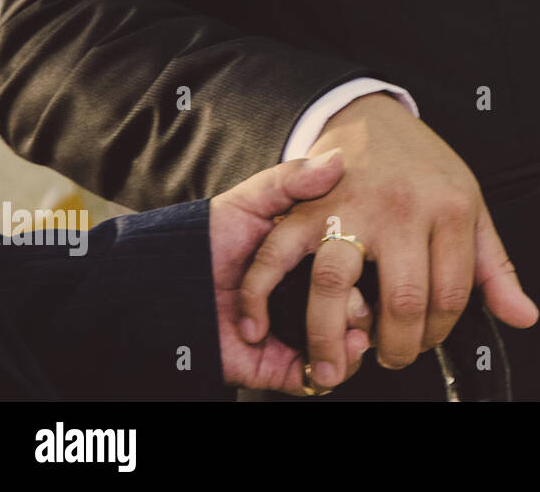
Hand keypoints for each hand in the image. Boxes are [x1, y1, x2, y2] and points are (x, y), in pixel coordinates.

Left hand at [210, 153, 373, 393]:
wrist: (158, 284)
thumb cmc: (204, 238)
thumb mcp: (249, 201)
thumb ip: (290, 181)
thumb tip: (338, 160)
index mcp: (306, 263)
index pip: (353, 271)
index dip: (372, 272)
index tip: (380, 267)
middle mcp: (303, 300)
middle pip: (352, 312)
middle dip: (365, 315)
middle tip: (361, 310)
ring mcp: (291, 334)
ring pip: (341, 348)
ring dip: (356, 345)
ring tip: (356, 337)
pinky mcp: (274, 366)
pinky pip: (314, 379)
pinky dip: (332, 372)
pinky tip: (338, 357)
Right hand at [236, 95, 538, 390]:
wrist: (376, 117)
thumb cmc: (427, 169)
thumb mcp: (473, 209)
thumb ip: (495, 269)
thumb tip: (524, 316)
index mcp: (451, 210)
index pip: (450, 295)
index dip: (438, 332)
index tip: (426, 339)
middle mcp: (402, 209)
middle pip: (402, 300)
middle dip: (396, 347)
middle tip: (390, 355)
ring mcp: (351, 206)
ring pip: (337, 284)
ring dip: (332, 337)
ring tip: (338, 361)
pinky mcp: (306, 205)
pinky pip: (277, 254)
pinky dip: (261, 293)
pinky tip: (262, 325)